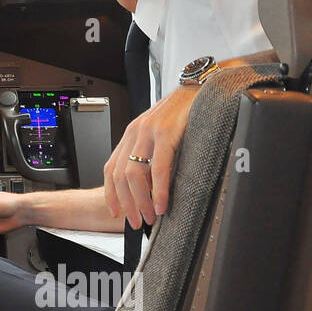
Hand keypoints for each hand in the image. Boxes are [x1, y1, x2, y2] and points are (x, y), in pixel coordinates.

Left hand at [104, 84, 196, 227]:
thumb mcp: (160, 134)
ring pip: (134, 174)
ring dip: (141, 200)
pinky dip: (159, 189)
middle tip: (135, 222)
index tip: (115, 212)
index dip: (111, 193)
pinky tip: (162, 203)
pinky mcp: (165, 132)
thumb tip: (148, 187)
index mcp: (131, 134)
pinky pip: (158, 167)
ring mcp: (148, 132)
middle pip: (120, 175)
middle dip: (126, 203)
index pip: (111, 168)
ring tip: (149, 216)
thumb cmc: (184, 113)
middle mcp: (135, 132)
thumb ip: (150, 155)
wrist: (201, 88)